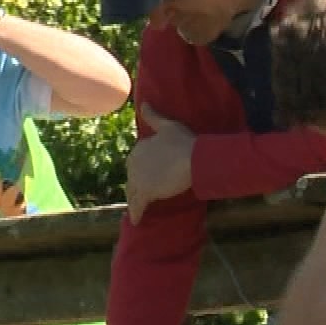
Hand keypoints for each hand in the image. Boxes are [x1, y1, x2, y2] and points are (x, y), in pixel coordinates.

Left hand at [126, 106, 195, 223]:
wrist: (193, 158)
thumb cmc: (183, 141)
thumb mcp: (168, 125)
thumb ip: (153, 116)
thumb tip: (143, 103)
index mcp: (139, 148)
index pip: (136, 163)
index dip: (142, 170)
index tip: (148, 176)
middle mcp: (134, 163)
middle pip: (132, 179)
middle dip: (136, 186)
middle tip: (142, 194)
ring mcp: (138, 179)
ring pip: (133, 192)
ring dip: (134, 200)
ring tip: (136, 207)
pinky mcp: (145, 192)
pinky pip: (138, 205)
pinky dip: (136, 213)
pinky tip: (136, 220)